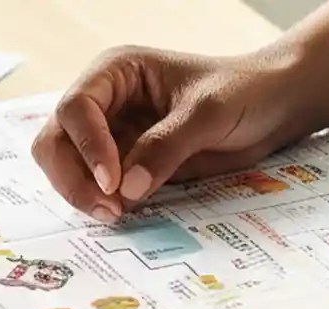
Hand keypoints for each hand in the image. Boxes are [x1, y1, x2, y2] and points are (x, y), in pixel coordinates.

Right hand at [32, 45, 308, 221]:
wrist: (272, 109)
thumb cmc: (243, 93)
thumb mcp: (207, 114)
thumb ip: (166, 147)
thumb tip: (126, 189)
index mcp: (117, 72)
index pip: (76, 108)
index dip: (87, 147)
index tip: (113, 183)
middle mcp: (105, 102)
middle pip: (56, 140)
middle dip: (73, 177)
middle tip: (107, 211)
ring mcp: (112, 136)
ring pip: (68, 168)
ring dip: (82, 195)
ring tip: (117, 216)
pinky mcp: (127, 165)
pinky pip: (99, 188)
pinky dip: (103, 204)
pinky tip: (125, 216)